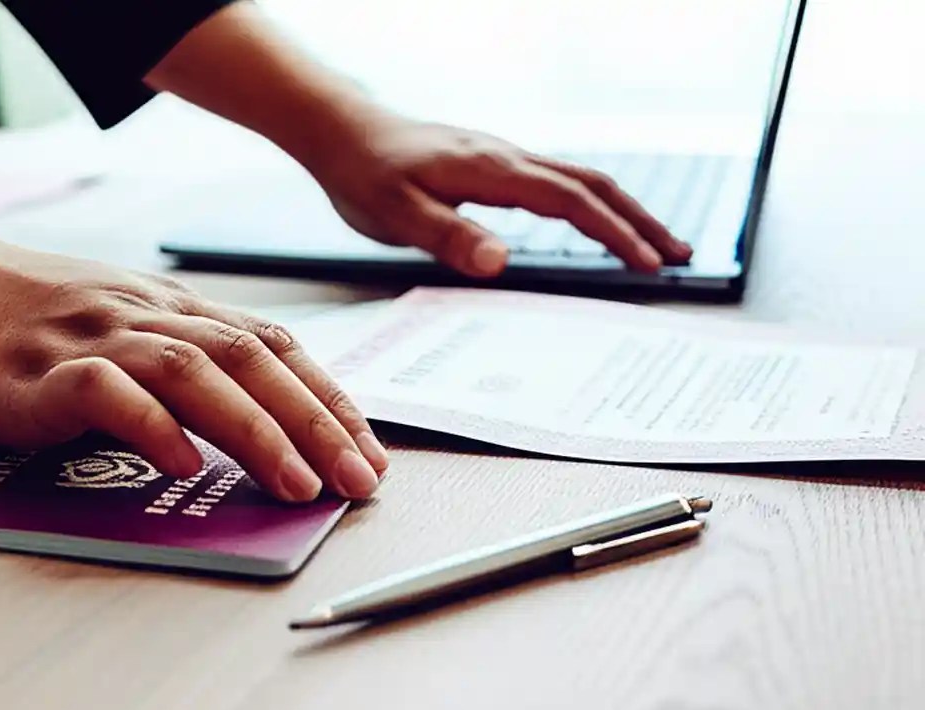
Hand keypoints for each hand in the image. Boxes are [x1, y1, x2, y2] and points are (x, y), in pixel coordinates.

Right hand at [0, 239, 387, 502]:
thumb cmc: (15, 317)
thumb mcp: (111, 327)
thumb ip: (166, 367)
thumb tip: (230, 430)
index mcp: (167, 307)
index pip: (270, 344)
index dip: (327, 396)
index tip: (367, 447)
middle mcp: (144, 315)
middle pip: (251, 359)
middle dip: (316, 422)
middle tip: (358, 479)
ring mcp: (95, 338)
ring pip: (196, 374)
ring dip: (256, 430)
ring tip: (296, 483)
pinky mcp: (42, 370)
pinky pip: (107, 395)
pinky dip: (152, 428)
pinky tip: (182, 468)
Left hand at [308, 117, 693, 276]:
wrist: (343, 132)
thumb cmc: (365, 174)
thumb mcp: (396, 214)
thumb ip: (448, 237)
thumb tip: (501, 262)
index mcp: (492, 170)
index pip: (571, 202)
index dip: (615, 233)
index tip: (649, 264)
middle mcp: (507, 157)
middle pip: (593, 184)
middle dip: (641, 220)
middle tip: (681, 254)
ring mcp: (504, 157)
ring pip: (581, 178)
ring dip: (623, 209)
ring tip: (656, 242)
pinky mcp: (494, 163)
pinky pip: (559, 179)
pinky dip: (593, 202)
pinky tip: (597, 221)